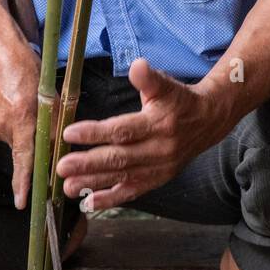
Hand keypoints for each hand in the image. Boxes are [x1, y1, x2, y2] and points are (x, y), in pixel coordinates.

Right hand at [0, 33, 50, 210]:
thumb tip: (62, 142)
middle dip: (39, 144)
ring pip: (19, 139)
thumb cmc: (22, 62)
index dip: (24, 183)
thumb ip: (54, 119)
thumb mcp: (46, 90)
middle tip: (46, 123)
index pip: (25, 160)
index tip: (22, 204)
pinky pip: (10, 131)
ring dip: (29, 131)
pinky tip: (20, 105)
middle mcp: (4, 126)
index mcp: (21, 118)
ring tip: (30, 105)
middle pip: (27, 150)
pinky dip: (19, 124)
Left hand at [55, 58, 231, 210]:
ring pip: (122, 177)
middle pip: (119, 158)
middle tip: (61, 167)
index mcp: (158, 124)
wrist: (208, 122)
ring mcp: (158, 169)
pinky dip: (110, 199)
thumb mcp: (167, 85)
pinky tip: (89, 203)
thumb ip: (149, 78)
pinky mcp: (156, 180)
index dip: (95, 133)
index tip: (69, 133)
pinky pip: (132, 192)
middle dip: (88, 164)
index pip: (122, 130)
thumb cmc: (180, 101)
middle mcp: (158, 150)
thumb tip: (137, 66)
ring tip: (68, 187)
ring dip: (93, 184)